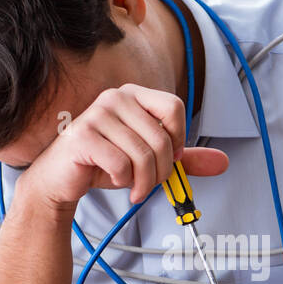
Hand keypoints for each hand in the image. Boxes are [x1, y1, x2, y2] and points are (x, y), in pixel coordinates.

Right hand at [18, 85, 227, 211]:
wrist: (60, 180)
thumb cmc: (103, 164)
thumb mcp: (148, 160)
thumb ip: (183, 159)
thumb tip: (223, 162)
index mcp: (133, 95)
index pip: (174, 108)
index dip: (177, 139)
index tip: (167, 158)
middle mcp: (116, 97)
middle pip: (162, 138)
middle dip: (161, 172)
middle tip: (148, 184)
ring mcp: (97, 114)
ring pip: (143, 155)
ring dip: (143, 182)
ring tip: (133, 188)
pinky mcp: (83, 135)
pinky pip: (121, 164)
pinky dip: (122, 181)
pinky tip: (113, 180)